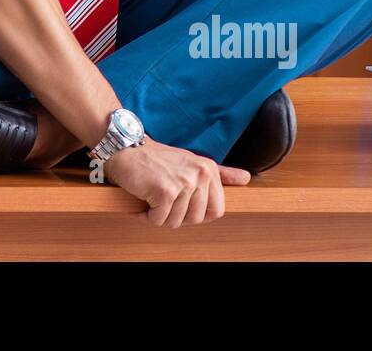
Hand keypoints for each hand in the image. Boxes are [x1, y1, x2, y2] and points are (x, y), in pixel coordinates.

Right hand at [103, 135, 250, 227]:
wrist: (124, 149)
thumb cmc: (155, 158)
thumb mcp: (192, 162)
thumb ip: (221, 173)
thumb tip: (246, 178)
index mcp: (209, 169)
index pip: (216, 211)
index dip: (196, 214)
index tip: (181, 203)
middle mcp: (200, 174)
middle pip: (196, 219)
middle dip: (176, 215)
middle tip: (162, 199)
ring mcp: (184, 182)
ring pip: (176, 222)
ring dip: (159, 215)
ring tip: (151, 196)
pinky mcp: (166, 191)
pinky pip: (159, 220)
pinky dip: (146, 215)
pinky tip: (142, 199)